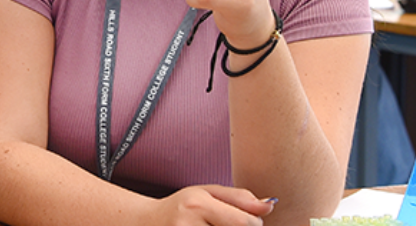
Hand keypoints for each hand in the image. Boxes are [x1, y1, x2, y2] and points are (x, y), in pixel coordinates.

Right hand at [151, 185, 273, 225]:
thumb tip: (271, 206)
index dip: (254, 225)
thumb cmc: (182, 207)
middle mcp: (187, 225)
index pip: (245, 223)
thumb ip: (240, 198)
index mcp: (197, 205)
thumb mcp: (206, 193)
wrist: (144, 222)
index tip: (249, 222)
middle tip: (227, 225)